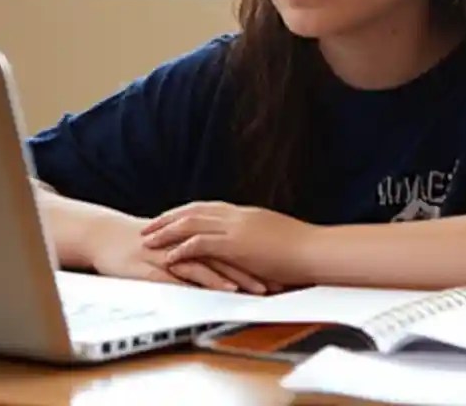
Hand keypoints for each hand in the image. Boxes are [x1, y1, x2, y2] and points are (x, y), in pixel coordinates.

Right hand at [84, 213, 273, 293]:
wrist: (104, 236)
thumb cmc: (138, 244)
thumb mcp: (172, 244)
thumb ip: (195, 250)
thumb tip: (220, 262)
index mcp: (193, 235)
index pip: (230, 245)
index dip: (254, 257)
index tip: (278, 269)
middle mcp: (187, 241)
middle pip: (227, 254)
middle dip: (253, 268)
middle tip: (278, 282)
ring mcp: (174, 252)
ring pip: (211, 263)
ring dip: (235, 276)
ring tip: (257, 288)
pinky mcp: (159, 265)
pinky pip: (186, 275)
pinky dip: (206, 282)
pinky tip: (221, 291)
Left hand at [141, 201, 318, 284]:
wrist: (316, 250)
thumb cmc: (302, 249)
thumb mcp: (274, 236)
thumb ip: (257, 237)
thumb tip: (250, 245)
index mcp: (245, 213)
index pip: (207, 207)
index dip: (186, 212)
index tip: (170, 216)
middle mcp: (236, 216)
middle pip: (193, 211)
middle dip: (169, 218)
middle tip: (149, 225)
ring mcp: (236, 228)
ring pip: (191, 224)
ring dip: (167, 232)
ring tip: (149, 239)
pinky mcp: (236, 245)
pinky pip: (201, 244)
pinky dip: (182, 249)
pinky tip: (169, 257)